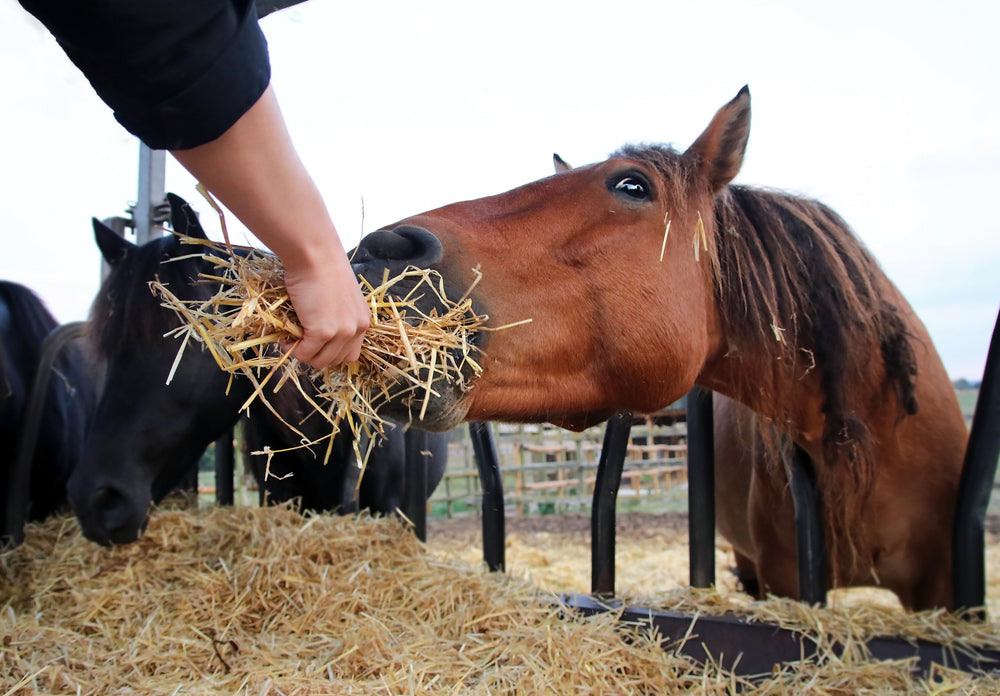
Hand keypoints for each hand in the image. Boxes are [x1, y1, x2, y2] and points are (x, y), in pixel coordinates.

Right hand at [283, 249, 369, 368]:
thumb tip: (317, 336)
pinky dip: (292, 348)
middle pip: (336, 360)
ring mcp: (341, 332)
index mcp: (362, 321)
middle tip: (300, 340)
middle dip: (316, 354)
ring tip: (291, 337)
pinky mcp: (323, 332)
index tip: (315, 342)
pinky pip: (304, 353)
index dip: (330, 351)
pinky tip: (285, 336)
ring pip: (320, 361)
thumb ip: (337, 316)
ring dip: (303, 353)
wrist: (315, 253)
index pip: (350, 353)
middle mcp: (356, 329)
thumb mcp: (340, 297)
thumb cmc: (323, 268)